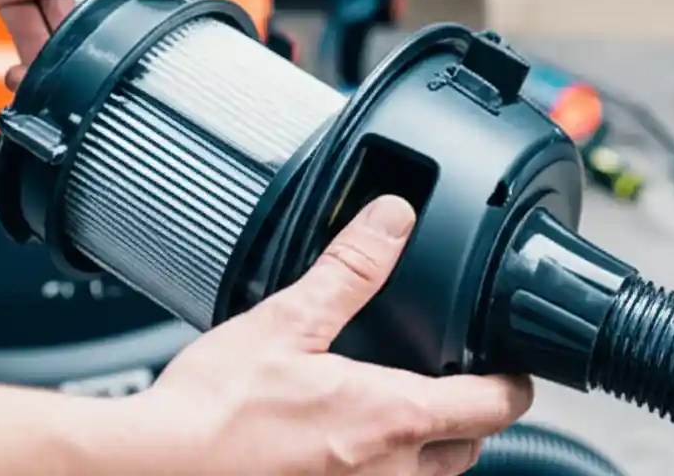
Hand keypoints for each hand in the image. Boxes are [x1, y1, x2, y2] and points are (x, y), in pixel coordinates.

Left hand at [0, 0, 187, 88]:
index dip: (148, 12)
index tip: (154, 44)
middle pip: (105, 15)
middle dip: (109, 45)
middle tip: (112, 74)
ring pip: (65, 31)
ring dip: (71, 59)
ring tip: (76, 85)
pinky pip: (24, 33)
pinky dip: (32, 60)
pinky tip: (44, 79)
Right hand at [126, 196, 532, 475]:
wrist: (159, 470)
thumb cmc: (214, 412)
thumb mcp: (287, 321)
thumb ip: (348, 270)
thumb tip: (391, 222)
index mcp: (392, 417)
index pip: (494, 406)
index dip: (514, 383)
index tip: (512, 367)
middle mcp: (387, 473)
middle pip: (467, 449)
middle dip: (471, 418)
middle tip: (456, 384)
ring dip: (424, 449)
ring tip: (395, 412)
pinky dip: (376, 471)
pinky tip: (337, 445)